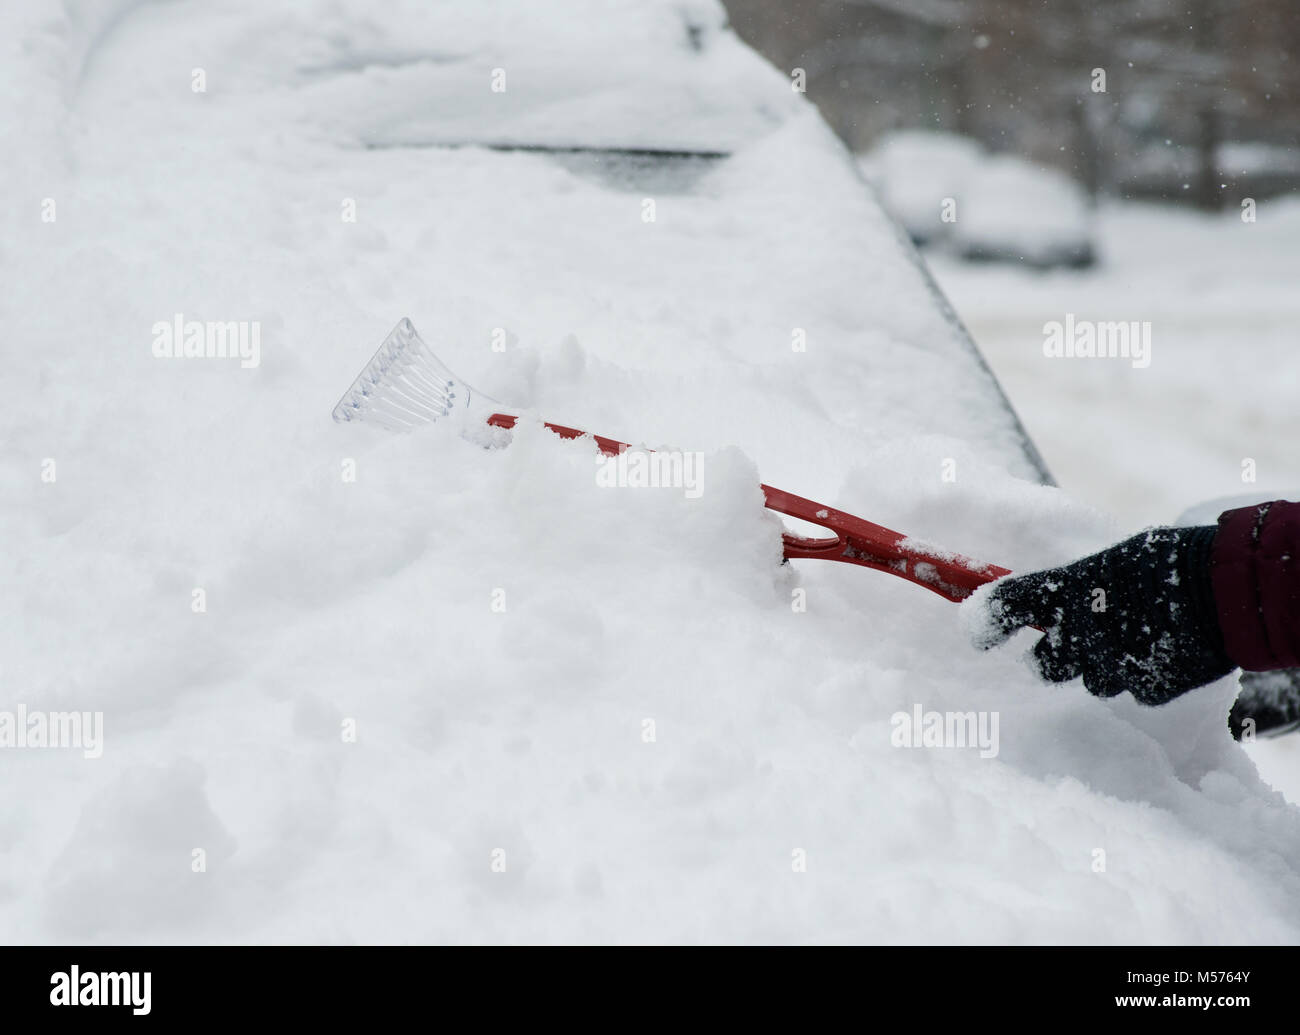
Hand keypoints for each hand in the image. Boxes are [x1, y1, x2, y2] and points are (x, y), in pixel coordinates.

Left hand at [966, 526, 1235, 704]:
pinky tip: (1164, 649)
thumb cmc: (1171, 560)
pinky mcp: (1146, 686)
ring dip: (1105, 664)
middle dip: (1054, 658)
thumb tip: (1048, 603)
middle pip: (1044, 665)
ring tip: (1139, 635)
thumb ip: (1077, 586)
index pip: (1004, 606)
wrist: (1230, 587)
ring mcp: (1113, 662)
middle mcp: (1080, 629)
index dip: (987, 623)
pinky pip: (1133, 688)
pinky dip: (1144, 673)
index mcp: (1068, 587)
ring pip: (1092, 679)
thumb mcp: (1113, 561)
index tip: (979, 635)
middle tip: (1072, 644)